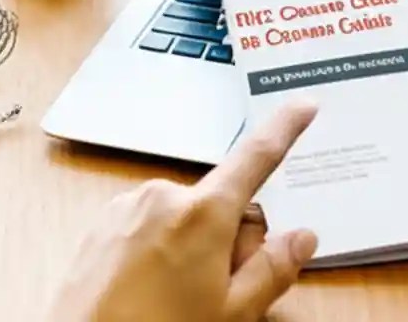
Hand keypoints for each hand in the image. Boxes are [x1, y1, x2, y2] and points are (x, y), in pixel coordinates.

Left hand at [49, 100, 319, 321]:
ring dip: (193, 248)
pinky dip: (160, 251)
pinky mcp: (103, 224)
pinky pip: (149, 227)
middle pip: (221, 205)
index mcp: (203, 213)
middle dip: (231, 240)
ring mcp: (128, 208)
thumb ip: (272, 269)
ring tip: (175, 300)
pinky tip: (149, 292)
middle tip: (220, 290)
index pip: (257, 157)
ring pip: (184, 219)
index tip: (304, 105)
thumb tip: (302, 237)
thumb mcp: (231, 313)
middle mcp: (164, 196)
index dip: (286, 128)